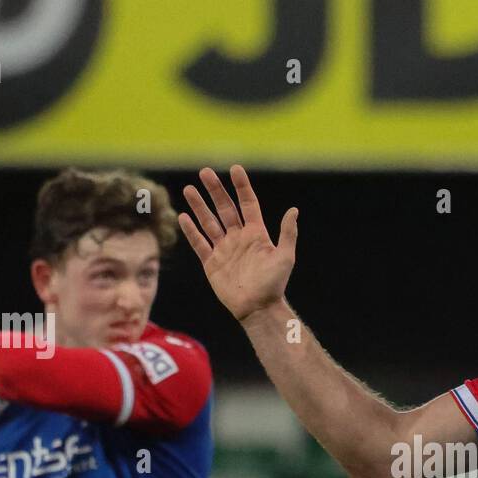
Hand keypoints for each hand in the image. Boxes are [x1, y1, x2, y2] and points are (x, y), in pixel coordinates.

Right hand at [179, 166, 298, 320]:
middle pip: (225, 208)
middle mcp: (238, 238)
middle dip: (215, 190)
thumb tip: (294, 210)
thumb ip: (287, 234)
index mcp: (256, 234)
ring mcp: (224, 249)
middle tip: (205, 171)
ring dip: (199, 206)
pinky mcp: (212, 263)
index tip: (235, 168)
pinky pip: (199, 244)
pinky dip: (191, 231)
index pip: (248, 204)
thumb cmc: (274, 285)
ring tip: (189, 189)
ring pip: (209, 222)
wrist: (258, 309)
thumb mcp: (285, 257)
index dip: (242, 186)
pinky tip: (183, 216)